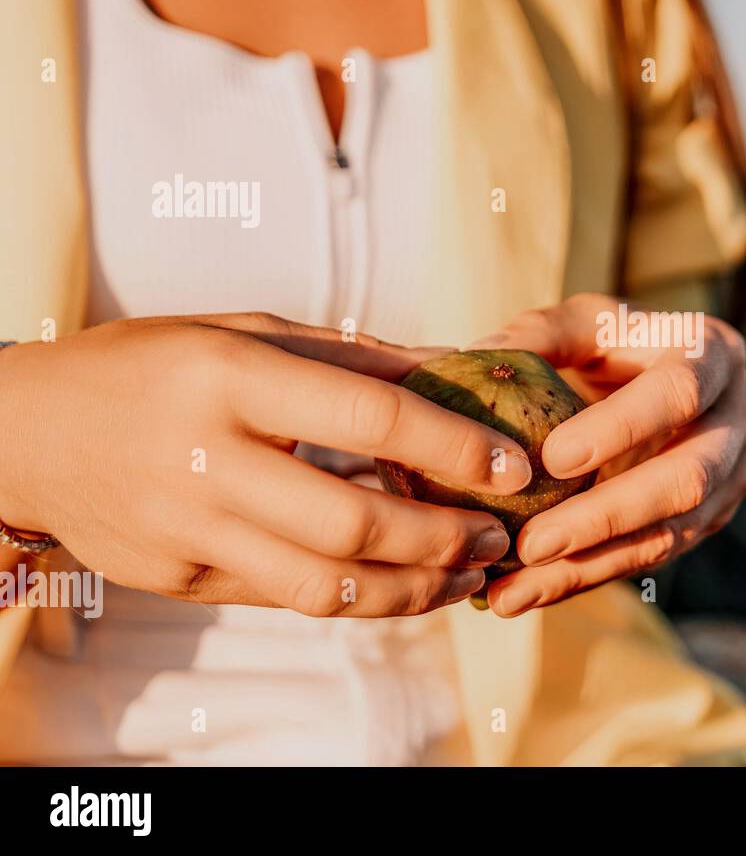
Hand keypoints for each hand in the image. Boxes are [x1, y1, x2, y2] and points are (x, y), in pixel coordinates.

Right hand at [0, 314, 532, 615]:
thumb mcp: (241, 331)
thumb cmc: (151, 365)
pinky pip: (285, 598)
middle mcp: (204, 457)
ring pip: (324, 585)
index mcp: (229, 376)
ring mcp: (185, 529)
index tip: (513, 465)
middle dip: (445, 539)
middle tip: (498, 534)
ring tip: (469, 575)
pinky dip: (357, 596)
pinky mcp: (176, 578)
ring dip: (415, 590)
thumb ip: (349, 355)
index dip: (454, 446)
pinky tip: (403, 583)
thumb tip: (452, 362)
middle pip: (353, 523)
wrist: (26, 431)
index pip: (369, 416)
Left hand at [468, 293, 745, 616]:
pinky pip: (653, 558)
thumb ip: (538, 334)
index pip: (678, 393)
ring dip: (590, 565)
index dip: (621, 429)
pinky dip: (588, 576)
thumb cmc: (609, 342)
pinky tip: (529, 593)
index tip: (552, 460)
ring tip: (514, 591)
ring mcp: (735, 474)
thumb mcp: (579, 323)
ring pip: (673, 534)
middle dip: (605, 517)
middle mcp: (741, 415)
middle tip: (531, 545)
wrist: (653, 376)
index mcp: (712, 352)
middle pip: (687, 478)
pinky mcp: (712, 518)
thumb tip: (479, 357)